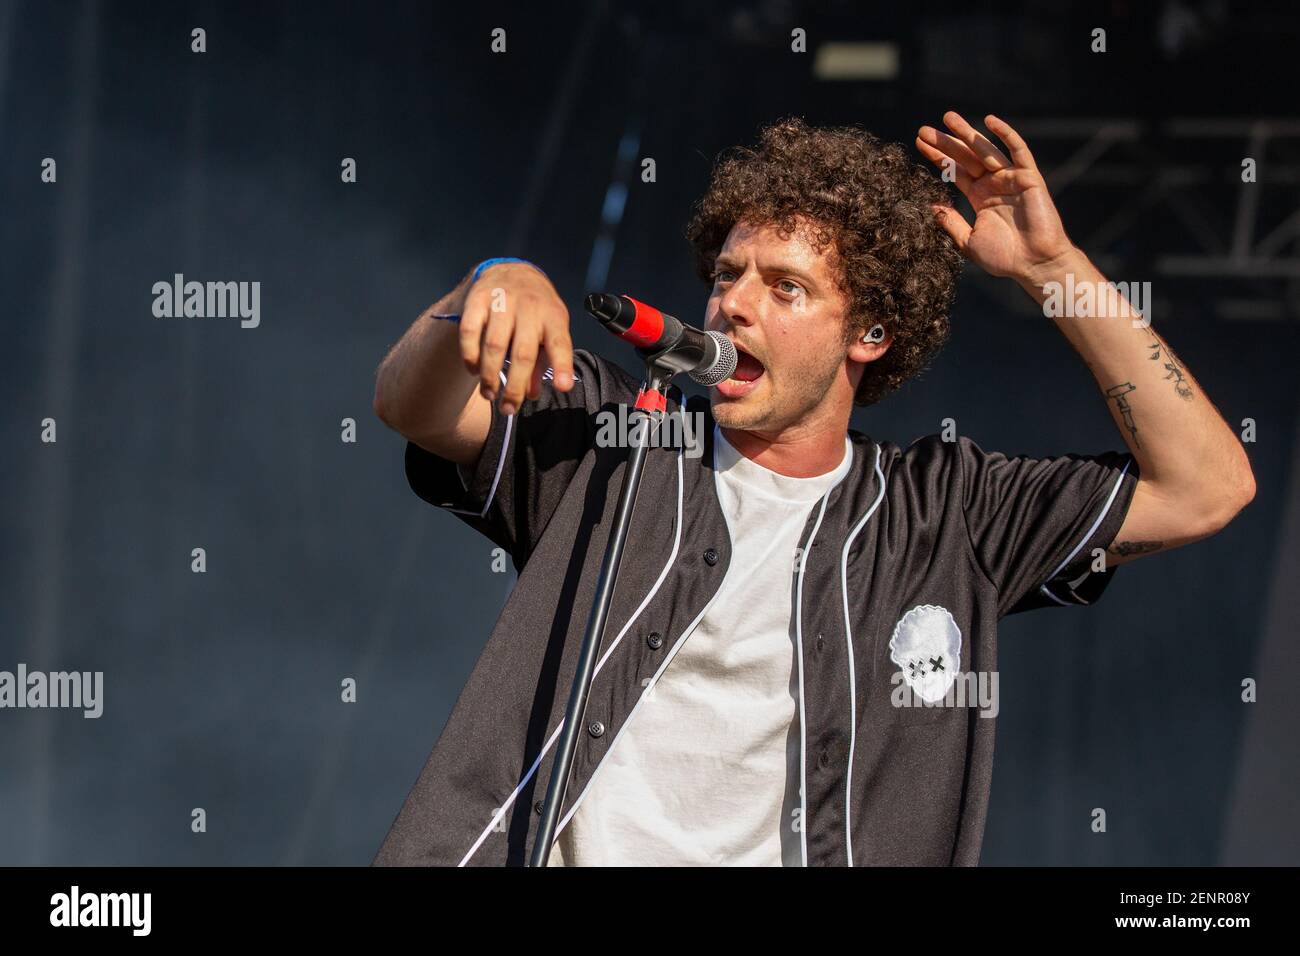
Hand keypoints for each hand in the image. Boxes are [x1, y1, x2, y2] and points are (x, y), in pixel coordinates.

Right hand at [458, 262, 573, 414]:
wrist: (511, 270)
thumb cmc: (534, 311)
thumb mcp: (547, 331)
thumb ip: (542, 363)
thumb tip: (532, 395)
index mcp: (553, 316)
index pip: (560, 343)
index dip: (563, 366)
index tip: (564, 387)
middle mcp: (529, 306)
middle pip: (523, 352)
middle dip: (515, 386)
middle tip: (509, 409)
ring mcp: (503, 300)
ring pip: (495, 345)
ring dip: (490, 375)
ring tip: (489, 394)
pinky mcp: (478, 299)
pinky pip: (469, 331)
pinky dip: (470, 355)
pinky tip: (473, 370)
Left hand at [915, 111, 1075, 284]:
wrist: (1034, 265)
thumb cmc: (1004, 258)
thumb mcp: (967, 240)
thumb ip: (950, 222)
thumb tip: (930, 206)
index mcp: (980, 197)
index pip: (955, 171)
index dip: (938, 157)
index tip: (919, 144)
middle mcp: (994, 184)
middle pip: (966, 157)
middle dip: (946, 142)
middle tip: (924, 129)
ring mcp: (1011, 178)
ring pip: (986, 150)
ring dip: (968, 133)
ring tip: (948, 118)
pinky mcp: (1029, 176)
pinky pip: (1018, 151)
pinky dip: (1006, 134)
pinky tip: (989, 120)